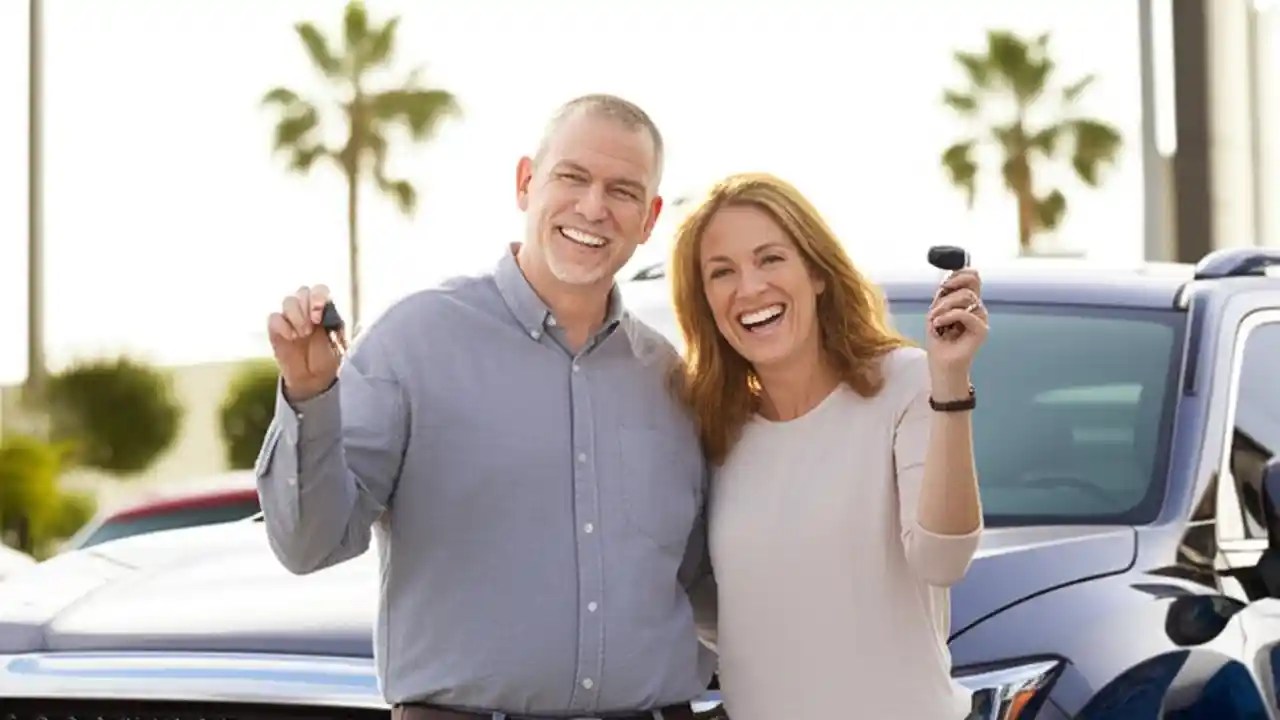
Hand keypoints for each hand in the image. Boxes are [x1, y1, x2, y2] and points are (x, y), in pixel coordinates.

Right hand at [267, 284, 345, 402]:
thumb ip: (337, 327)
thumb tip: (340, 315)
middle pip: (302, 291)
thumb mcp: (340, 343)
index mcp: (325, 310)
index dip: (318, 298)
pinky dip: (282, 325)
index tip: (319, 316)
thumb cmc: (330, 359)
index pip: (320, 290)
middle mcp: (307, 310)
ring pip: (288, 301)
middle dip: (307, 306)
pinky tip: (291, 337)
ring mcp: (291, 318)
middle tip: (311, 326)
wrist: (315, 380)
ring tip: (303, 334)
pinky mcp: (277, 330)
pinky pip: (274, 317)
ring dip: (296, 316)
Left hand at [924, 268, 987, 391]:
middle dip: (953, 283)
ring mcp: (980, 318)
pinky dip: (948, 317)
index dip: (959, 273)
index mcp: (966, 302)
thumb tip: (945, 278)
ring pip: (966, 297)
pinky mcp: (982, 330)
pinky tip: (938, 325)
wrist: (941, 363)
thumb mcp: (936, 312)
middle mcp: (976, 307)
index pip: (972, 277)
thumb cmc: (938, 339)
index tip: (944, 282)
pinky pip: (965, 314)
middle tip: (941, 293)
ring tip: (935, 319)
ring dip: (945, 305)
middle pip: (974, 280)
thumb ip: (943, 296)